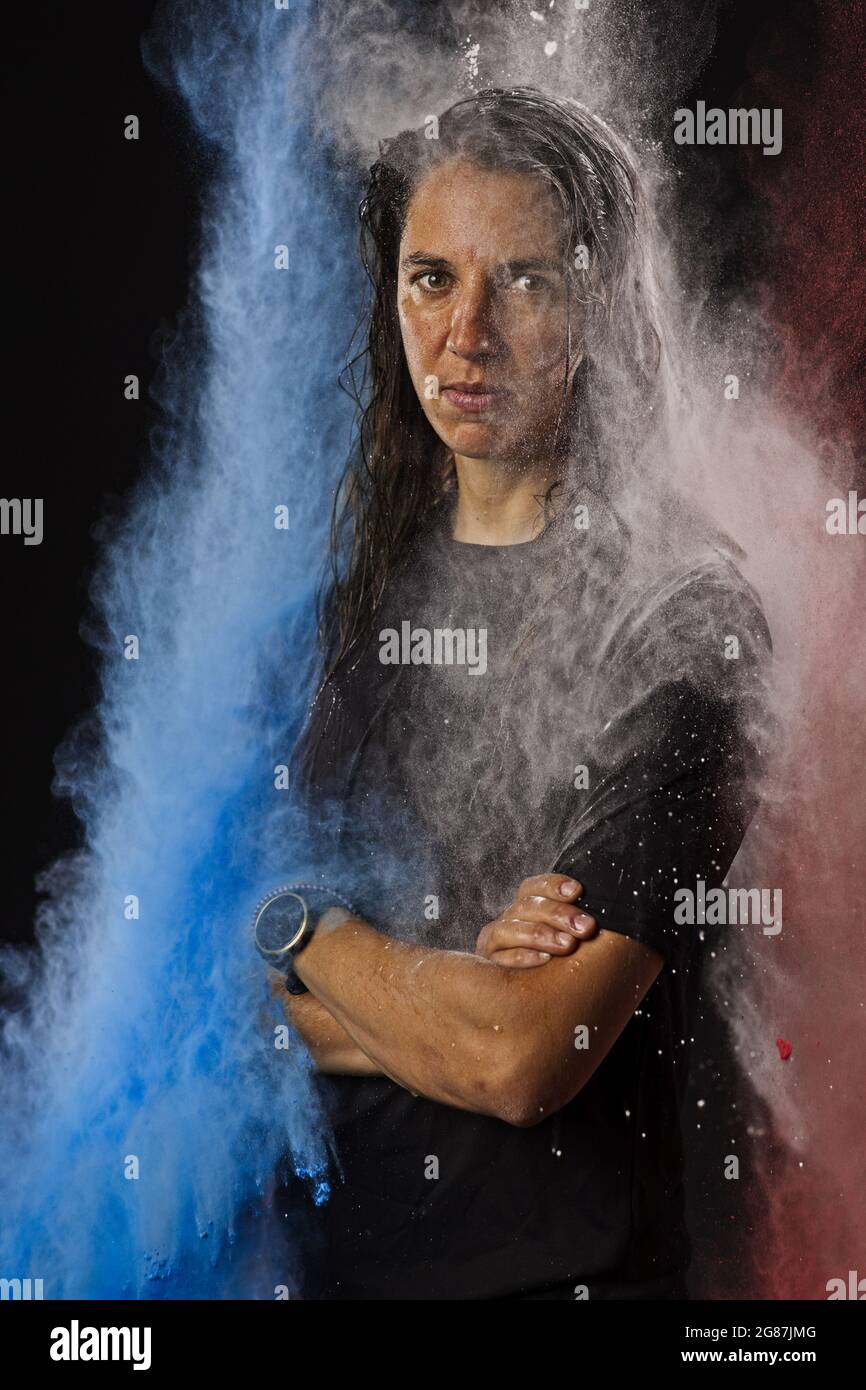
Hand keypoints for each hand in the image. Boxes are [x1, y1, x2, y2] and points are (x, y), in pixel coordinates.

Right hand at [475, 873, 597, 968]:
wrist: (534, 1007)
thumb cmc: (564, 966)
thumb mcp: (571, 939)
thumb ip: (578, 924)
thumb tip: (597, 917)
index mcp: (527, 907)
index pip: (535, 887)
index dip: (554, 885)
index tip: (577, 891)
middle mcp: (509, 920)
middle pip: (527, 906)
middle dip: (558, 914)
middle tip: (586, 927)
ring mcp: (495, 942)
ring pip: (510, 928)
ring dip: (541, 934)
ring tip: (568, 945)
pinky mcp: (489, 964)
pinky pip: (502, 957)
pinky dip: (524, 956)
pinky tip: (545, 959)